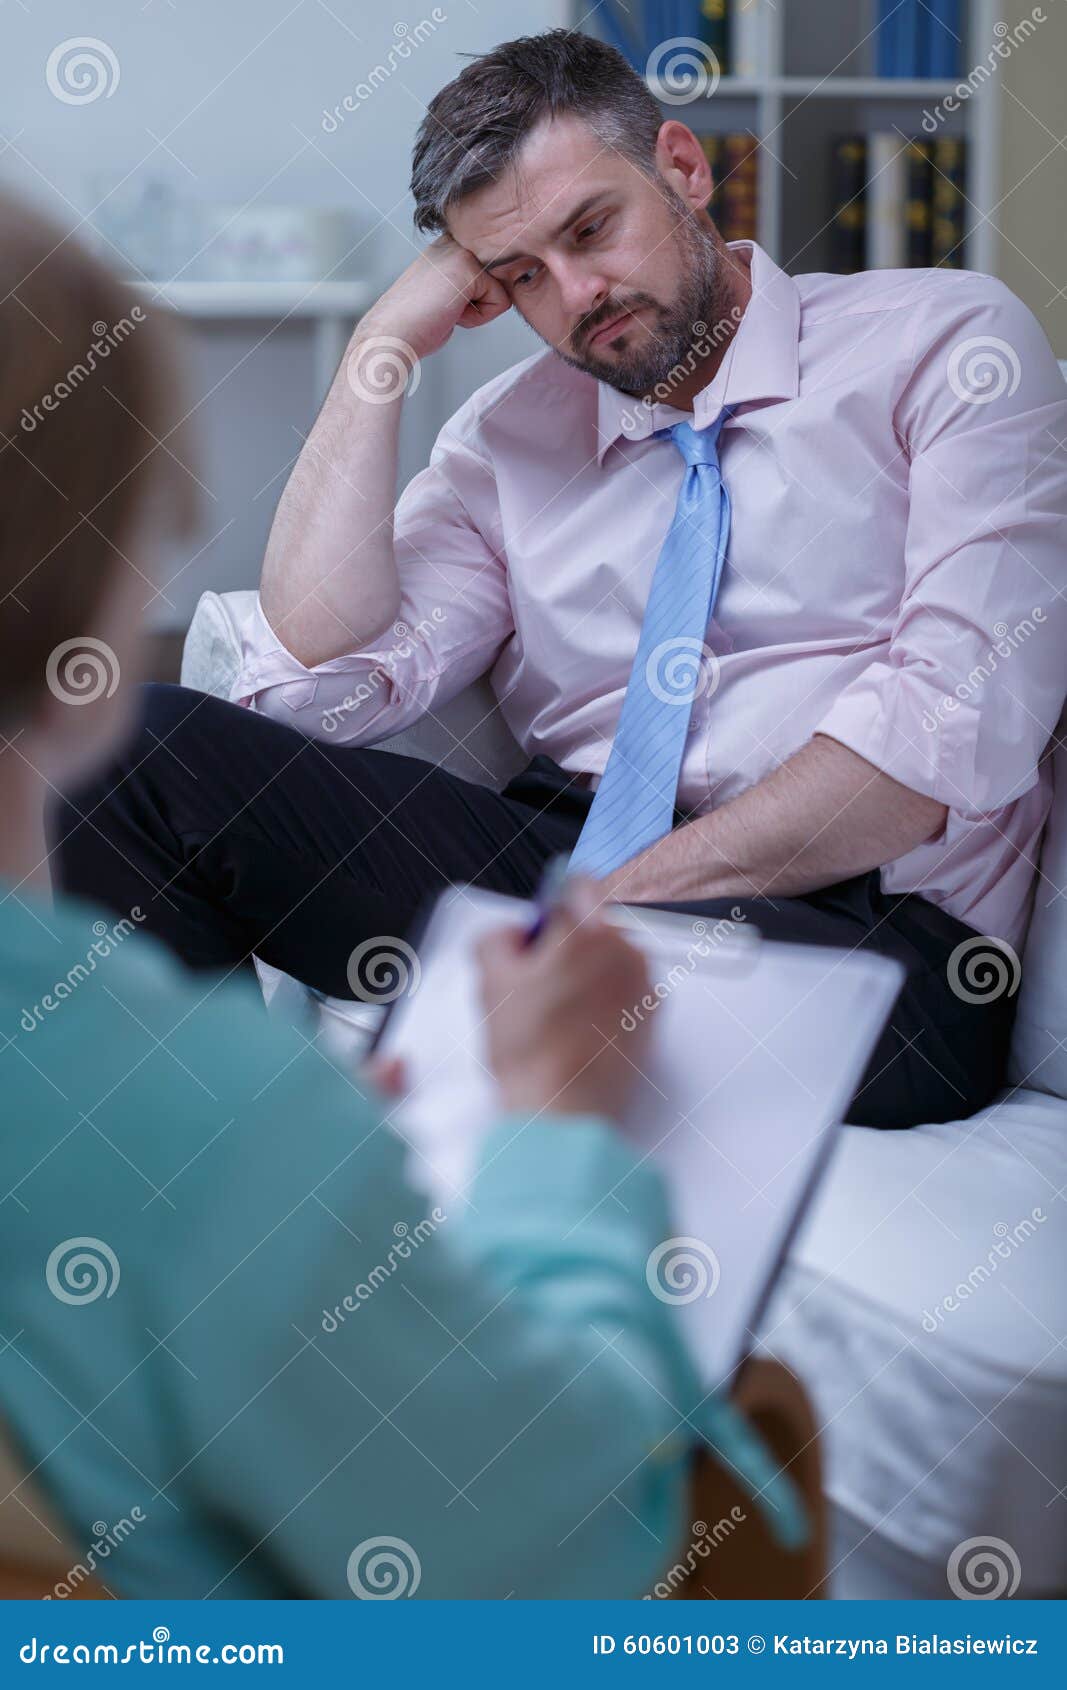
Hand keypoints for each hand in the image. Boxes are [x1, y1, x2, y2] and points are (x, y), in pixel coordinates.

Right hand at [357, 234, 511, 362]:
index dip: (477, 296)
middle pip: (499, 279)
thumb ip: (468, 283)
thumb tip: (497, 287)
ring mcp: (461, 250)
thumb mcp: (446, 293)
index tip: (447, 302)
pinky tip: (449, 313)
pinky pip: (500, 302)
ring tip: (446, 310)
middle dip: (480, 302)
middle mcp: (455, 241)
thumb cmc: (414, 323)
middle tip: (445, 307)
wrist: (392, 334)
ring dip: (478, 311)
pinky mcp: (468, 267)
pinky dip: (478, 318)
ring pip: (501, 289)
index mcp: (448, 245)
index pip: (491, 270)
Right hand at [476, 881, 653, 1123]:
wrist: (564, 1109)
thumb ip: (499, 937)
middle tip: (541, 983)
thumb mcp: (489, 981)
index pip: (576, 885)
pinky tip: (580, 1030)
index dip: (552, 907)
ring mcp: (644, 985)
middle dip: (569, 946)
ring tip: (559, 1015)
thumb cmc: (531, 1053)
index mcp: (586, 933)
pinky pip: (627, 990)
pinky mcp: (653, 1016)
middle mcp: (625, 951)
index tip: (543, 928)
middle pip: (595, 926)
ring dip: (590, 973)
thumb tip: (516, 934)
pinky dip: (608, 1001)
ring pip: (612, 959)